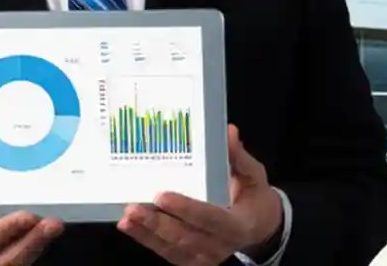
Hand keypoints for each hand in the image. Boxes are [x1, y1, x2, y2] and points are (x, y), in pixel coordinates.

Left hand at [117, 124, 282, 264]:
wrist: (259, 226)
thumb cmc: (253, 197)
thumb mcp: (254, 175)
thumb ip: (239, 157)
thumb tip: (228, 132)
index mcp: (238, 225)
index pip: (211, 219)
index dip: (187, 209)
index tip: (162, 196)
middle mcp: (220, 245)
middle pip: (185, 237)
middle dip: (157, 224)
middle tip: (133, 208)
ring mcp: (205, 256)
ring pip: (172, 247)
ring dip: (147, 233)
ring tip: (127, 218)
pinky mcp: (191, 260)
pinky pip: (167, 252)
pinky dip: (147, 240)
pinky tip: (131, 227)